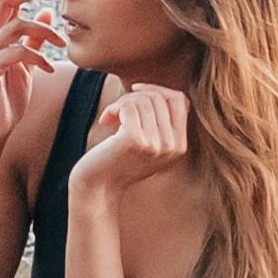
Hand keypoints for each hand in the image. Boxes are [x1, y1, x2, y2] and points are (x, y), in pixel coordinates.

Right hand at [0, 0, 70, 149]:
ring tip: (62, 42)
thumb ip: (35, 39)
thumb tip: (47, 12)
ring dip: (44, 31)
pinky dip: (38, 57)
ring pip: (16, 26)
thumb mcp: (27, 63)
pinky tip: (49, 69)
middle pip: (5, 0)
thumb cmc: (9, 96)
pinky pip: (16, 52)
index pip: (9, 0)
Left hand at [68, 77, 192, 215]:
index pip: (180, 100)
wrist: (97, 188)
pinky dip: (114, 108)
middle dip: (135, 95)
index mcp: (179, 146)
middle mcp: (172, 147)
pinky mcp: (135, 141)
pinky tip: (105, 120)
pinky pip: (129, 106)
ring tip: (111, 117)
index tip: (136, 92)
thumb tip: (155, 89)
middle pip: (160, 97)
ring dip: (122, 102)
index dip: (158, 90)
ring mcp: (156, 145)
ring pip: (144, 100)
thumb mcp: (146, 142)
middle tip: (117, 110)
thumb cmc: (117, 161)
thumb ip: (158, 121)